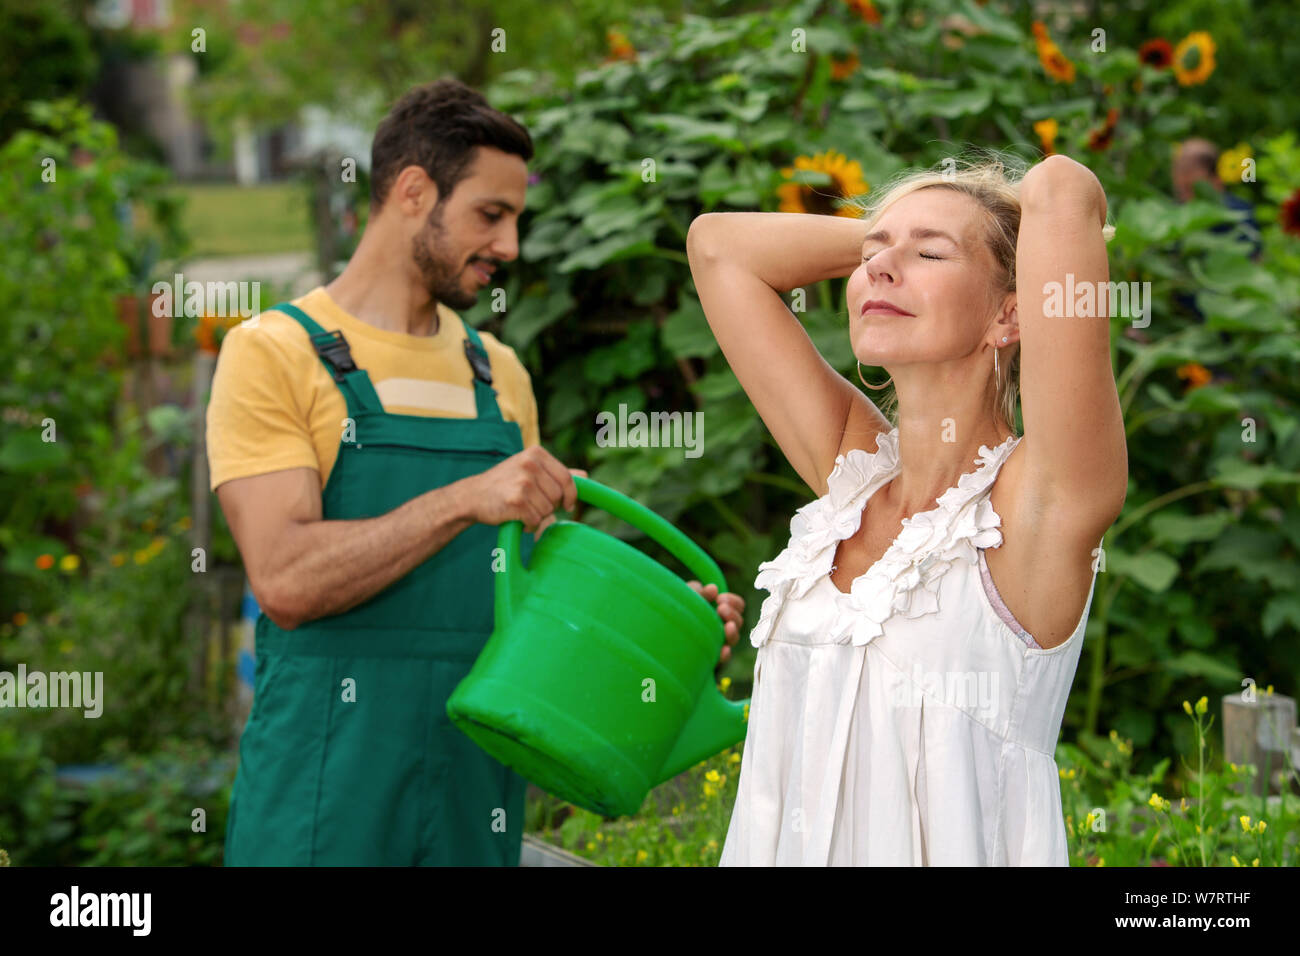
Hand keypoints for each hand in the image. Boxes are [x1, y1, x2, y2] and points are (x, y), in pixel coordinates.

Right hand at [464, 445, 584, 534]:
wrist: (473, 495)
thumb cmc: (504, 483)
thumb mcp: (529, 470)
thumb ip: (555, 473)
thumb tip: (585, 476)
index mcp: (536, 453)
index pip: (567, 478)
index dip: (571, 495)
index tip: (568, 505)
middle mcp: (530, 464)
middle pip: (558, 496)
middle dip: (549, 506)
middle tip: (533, 506)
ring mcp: (523, 482)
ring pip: (547, 510)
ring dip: (537, 516)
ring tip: (522, 510)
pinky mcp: (516, 500)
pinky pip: (536, 520)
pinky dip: (529, 524)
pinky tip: (517, 518)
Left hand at [686, 581, 744, 663]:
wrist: (662, 625)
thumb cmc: (678, 605)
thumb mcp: (688, 595)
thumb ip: (701, 592)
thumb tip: (714, 589)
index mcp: (721, 609)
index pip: (738, 606)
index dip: (733, 601)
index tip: (720, 598)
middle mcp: (723, 625)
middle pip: (738, 622)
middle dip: (732, 614)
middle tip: (721, 609)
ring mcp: (718, 641)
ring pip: (733, 639)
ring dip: (732, 632)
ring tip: (728, 627)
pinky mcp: (710, 655)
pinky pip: (722, 658)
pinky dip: (725, 654)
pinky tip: (724, 649)